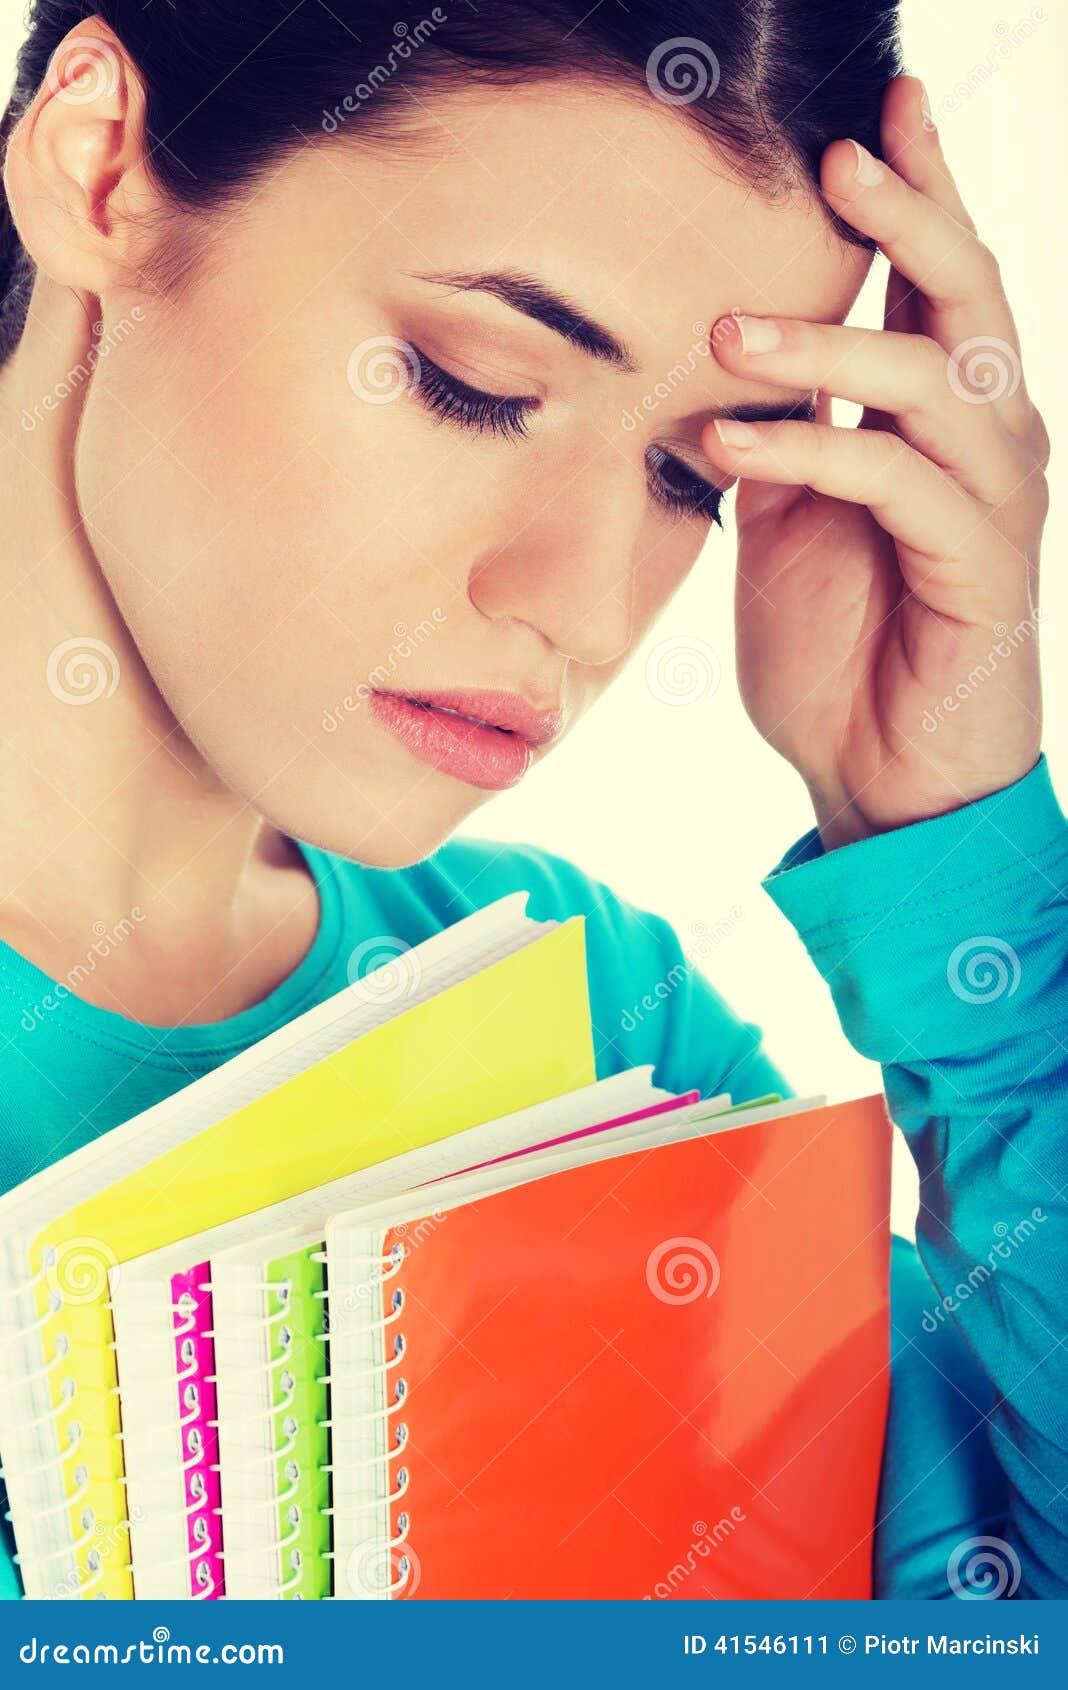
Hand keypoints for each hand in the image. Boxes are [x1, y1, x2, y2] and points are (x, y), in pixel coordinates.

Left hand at [702, 75, 1047, 850]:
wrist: (878, 776)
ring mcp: (992, 500)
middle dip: (908, 217)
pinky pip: (898, 481)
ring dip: (828, 346)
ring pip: (932, 380)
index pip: (934, 283)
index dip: (917, 189)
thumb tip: (723, 362)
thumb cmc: (840, 651)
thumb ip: (779, 438)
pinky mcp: (981, 565)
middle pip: (966, 297)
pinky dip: (813, 453)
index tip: (877, 107)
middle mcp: (985, 441)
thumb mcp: (789, 524)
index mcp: (938, 419)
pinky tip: (732, 445)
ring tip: (728, 334)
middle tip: (841, 157)